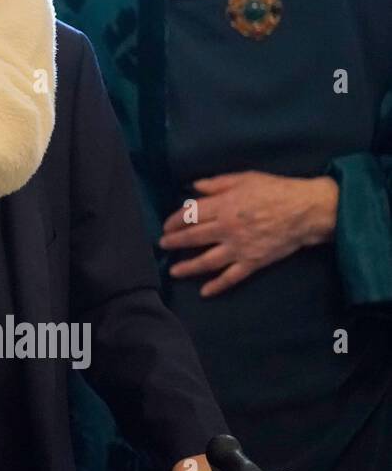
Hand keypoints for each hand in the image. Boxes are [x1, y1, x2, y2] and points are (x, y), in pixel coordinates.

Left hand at [158, 172, 337, 297]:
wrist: (307, 210)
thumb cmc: (276, 190)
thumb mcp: (245, 178)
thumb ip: (217, 183)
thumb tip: (193, 186)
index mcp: (223, 206)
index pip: (190, 215)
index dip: (174, 221)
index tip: (166, 225)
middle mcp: (227, 228)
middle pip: (193, 238)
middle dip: (175, 242)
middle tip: (163, 245)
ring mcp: (239, 248)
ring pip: (207, 261)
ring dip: (188, 267)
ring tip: (174, 271)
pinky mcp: (253, 262)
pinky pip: (232, 277)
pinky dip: (217, 286)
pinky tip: (205, 292)